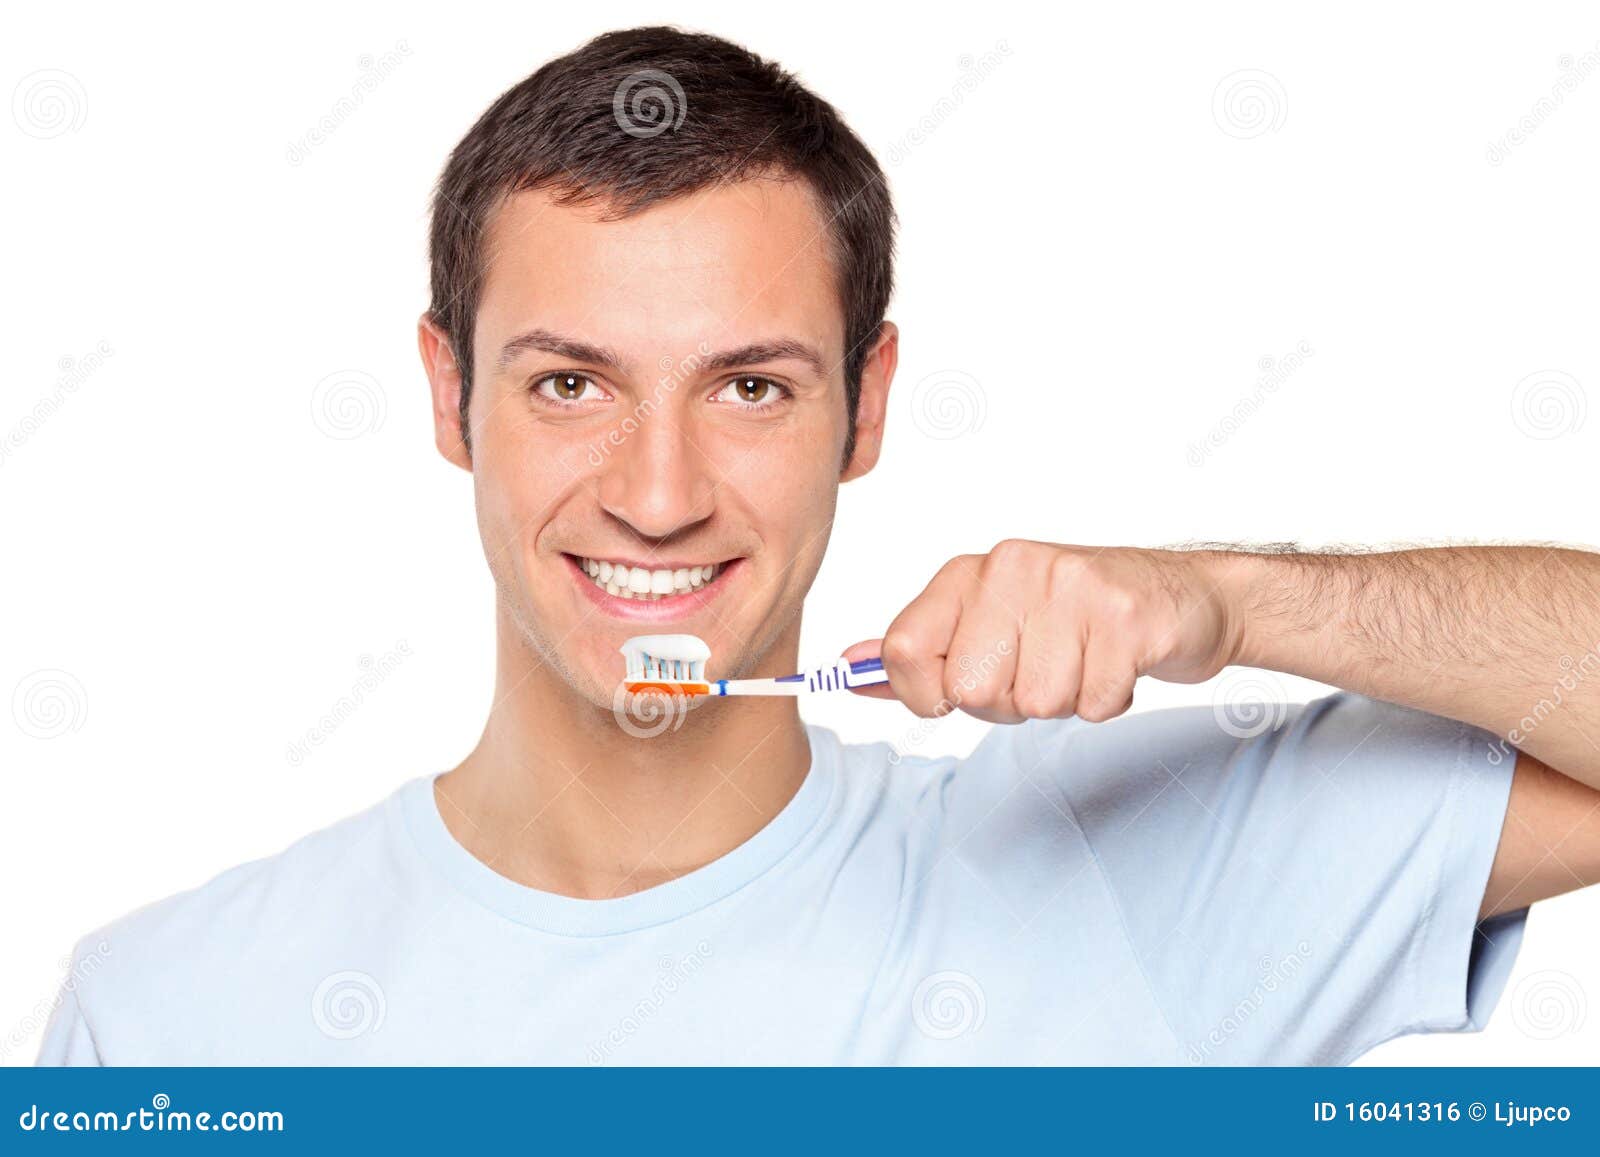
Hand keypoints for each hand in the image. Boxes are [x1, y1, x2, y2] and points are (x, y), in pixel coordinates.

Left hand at [843, 541, 1243, 723]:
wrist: (1183, 598)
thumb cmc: (1076, 619)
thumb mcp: (988, 623)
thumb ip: (919, 649)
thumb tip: (847, 668)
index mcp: (970, 572)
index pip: (903, 651)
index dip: (925, 695)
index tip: (955, 693)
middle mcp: (1014, 568)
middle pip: (969, 689)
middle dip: (1006, 703)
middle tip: (1043, 669)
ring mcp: (1072, 588)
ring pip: (1035, 702)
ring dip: (1064, 701)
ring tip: (1084, 661)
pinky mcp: (1125, 617)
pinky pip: (1093, 704)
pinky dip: (1108, 701)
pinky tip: (1116, 664)